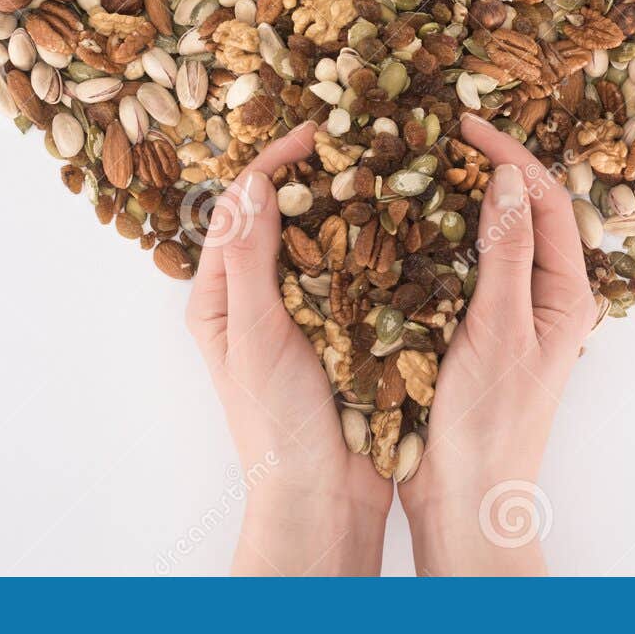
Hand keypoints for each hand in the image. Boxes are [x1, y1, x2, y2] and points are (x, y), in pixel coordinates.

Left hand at [185, 122, 391, 574]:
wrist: (321, 499)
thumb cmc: (274, 426)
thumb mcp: (254, 337)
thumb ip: (250, 262)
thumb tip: (252, 184)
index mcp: (221, 295)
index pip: (240, 208)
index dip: (274, 164)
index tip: (318, 135)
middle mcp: (259, 298)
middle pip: (284, 216)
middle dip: (320, 176)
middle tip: (365, 141)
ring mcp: (305, 314)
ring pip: (326, 242)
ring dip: (355, 206)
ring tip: (393, 169)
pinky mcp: (346, 332)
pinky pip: (360, 277)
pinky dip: (381, 247)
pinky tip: (413, 224)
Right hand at [397, 113, 598, 574]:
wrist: (466, 499)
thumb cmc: (489, 423)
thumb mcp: (498, 329)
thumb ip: (505, 252)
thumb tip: (507, 179)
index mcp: (565, 294)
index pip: (546, 201)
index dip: (509, 156)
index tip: (462, 125)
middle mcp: (545, 297)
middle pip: (525, 211)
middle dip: (488, 167)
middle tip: (438, 133)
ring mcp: (513, 313)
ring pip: (494, 237)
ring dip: (463, 198)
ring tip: (421, 163)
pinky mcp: (480, 330)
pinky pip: (467, 267)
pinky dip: (442, 237)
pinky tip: (408, 222)